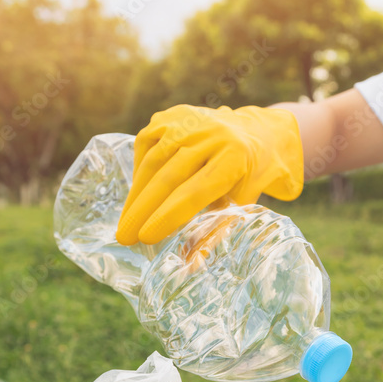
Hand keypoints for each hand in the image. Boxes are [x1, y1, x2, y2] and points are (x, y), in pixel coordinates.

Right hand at [116, 105, 303, 245]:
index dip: (168, 216)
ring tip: (126, 224)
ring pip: (153, 160)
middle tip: (125, 238)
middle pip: (169, 176)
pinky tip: (138, 193)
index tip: (146, 238)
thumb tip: (189, 267)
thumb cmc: (249, 176)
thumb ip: (215, 231)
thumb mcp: (242, 203)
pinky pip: (146, 143)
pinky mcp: (171, 114)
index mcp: (234, 157)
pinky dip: (139, 170)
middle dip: (143, 210)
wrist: (257, 133)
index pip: (194, 191)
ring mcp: (189, 120)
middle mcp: (211, 133)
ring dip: (136, 195)